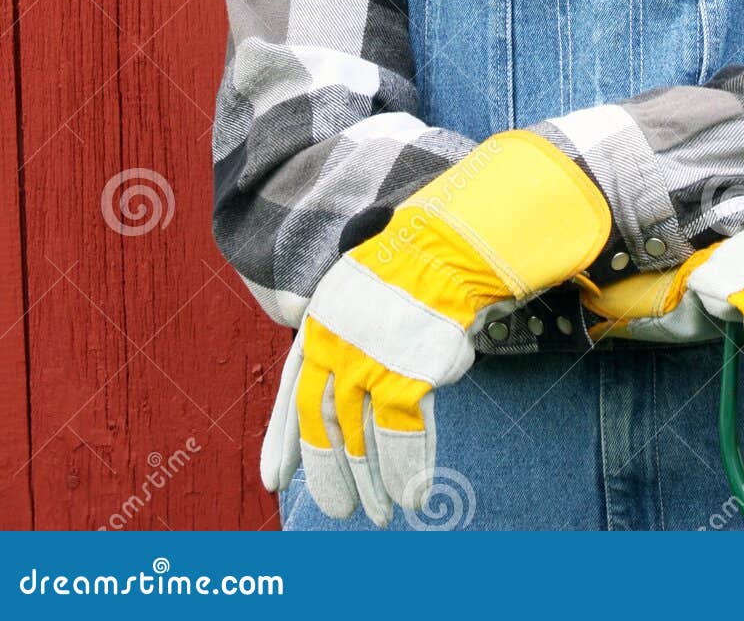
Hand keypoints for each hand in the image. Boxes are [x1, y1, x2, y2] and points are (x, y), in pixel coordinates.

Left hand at [260, 130, 610, 523]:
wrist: (452, 246)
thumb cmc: (413, 269)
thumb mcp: (358, 294)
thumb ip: (340, 335)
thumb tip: (331, 379)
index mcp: (319, 324)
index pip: (290, 393)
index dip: (282, 442)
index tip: (275, 482)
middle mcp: (335, 346)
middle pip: (322, 425)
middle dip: (328, 473)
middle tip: (341, 510)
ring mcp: (367, 362)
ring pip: (360, 440)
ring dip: (370, 483)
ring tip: (381, 513)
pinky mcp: (405, 375)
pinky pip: (401, 438)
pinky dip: (406, 472)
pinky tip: (414, 495)